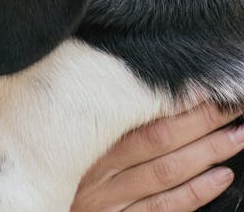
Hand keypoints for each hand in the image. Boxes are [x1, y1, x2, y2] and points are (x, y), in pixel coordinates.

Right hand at [72, 103, 243, 210]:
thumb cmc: (59, 171)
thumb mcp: (66, 143)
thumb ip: (93, 122)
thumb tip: (133, 93)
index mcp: (83, 140)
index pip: (137, 115)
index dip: (175, 100)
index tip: (204, 85)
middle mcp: (96, 168)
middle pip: (157, 139)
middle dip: (201, 121)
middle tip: (233, 105)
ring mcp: (109, 199)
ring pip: (167, 171)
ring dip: (208, 152)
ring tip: (237, 136)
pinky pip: (165, 207)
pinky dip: (197, 191)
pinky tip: (220, 177)